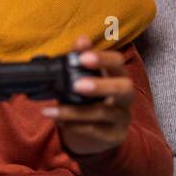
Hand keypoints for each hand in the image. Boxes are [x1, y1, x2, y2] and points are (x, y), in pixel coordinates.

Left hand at [42, 35, 132, 156]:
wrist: (97, 134)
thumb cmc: (91, 100)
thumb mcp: (86, 79)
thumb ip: (82, 59)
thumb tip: (81, 39)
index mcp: (118, 77)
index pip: (118, 64)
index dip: (103, 60)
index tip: (82, 57)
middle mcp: (125, 97)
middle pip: (124, 88)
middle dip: (101, 85)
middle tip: (76, 84)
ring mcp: (122, 118)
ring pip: (104, 113)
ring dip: (75, 111)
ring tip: (51, 110)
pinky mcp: (113, 136)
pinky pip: (95, 131)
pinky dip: (74, 126)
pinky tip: (58, 121)